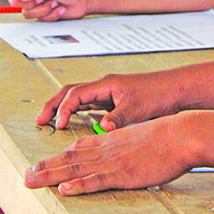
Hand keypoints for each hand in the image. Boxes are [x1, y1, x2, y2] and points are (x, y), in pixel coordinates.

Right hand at [6, 0, 95, 19]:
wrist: (85, 0)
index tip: (15, 2)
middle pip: (19, 2)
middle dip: (33, 4)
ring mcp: (38, 3)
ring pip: (28, 13)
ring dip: (43, 10)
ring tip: (55, 3)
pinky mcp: (43, 13)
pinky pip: (39, 19)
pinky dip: (51, 16)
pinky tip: (60, 9)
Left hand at [25, 114, 193, 194]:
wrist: (182, 135)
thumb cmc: (167, 138)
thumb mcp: (141, 138)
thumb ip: (127, 146)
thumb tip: (123, 155)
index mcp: (111, 140)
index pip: (78, 147)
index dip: (58, 156)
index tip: (42, 163)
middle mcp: (106, 149)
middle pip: (70, 158)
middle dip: (46, 167)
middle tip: (26, 175)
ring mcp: (113, 161)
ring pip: (76, 169)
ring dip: (52, 176)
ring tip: (32, 181)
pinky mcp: (124, 173)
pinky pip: (97, 180)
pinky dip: (79, 185)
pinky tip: (65, 189)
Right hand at [36, 70, 183, 131]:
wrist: (174, 89)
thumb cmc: (158, 94)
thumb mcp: (137, 108)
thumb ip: (118, 118)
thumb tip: (102, 129)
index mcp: (106, 84)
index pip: (75, 94)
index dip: (63, 109)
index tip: (58, 125)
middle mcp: (104, 86)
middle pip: (70, 92)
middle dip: (53, 104)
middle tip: (39, 120)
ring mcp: (108, 93)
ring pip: (77, 97)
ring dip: (62, 107)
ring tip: (49, 121)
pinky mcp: (113, 100)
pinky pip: (88, 104)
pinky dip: (75, 112)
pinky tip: (72, 123)